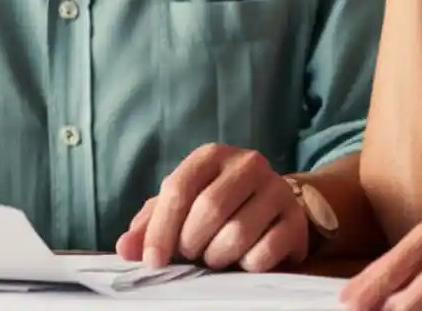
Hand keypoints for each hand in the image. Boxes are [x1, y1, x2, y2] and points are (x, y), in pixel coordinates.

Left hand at [116, 144, 307, 271]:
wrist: (272, 207)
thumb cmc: (217, 207)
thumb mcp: (180, 209)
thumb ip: (150, 225)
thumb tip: (125, 248)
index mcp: (212, 156)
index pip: (179, 188)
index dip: (161, 229)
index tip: (153, 261)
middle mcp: (248, 164)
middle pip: (209, 210)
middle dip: (191, 243)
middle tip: (190, 254)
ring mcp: (277, 189)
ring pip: (237, 234)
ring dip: (217, 257)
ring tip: (214, 257)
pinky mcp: (296, 220)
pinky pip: (264, 253)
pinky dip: (246, 266)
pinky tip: (243, 260)